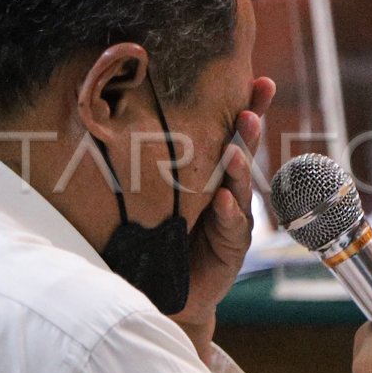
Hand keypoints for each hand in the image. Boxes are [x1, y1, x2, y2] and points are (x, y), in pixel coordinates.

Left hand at [172, 76, 274, 364]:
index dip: (247, 106)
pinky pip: (233, 228)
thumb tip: (112, 117)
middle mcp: (226, 190)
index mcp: (208, 172)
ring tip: (235, 151)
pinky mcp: (231, 248)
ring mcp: (232, 219)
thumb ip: (149, 166)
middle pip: (241, 154)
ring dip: (239, 169)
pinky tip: (226, 202)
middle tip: (249, 111)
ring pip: (240, 189)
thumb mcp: (151, 197)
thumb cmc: (156, 238)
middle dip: (248, 131)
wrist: (165, 292)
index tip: (260, 80)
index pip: (227, 133)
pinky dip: (229, 214)